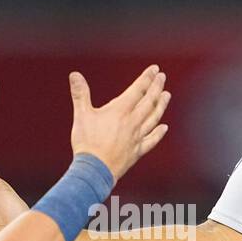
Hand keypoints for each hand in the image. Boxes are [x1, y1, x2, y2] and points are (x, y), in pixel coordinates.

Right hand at [69, 66, 170, 180]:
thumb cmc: (87, 143)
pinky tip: (164, 128)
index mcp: (120, 111)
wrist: (94, 170)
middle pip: (149, 102)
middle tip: (162, 78)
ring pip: (153, 118)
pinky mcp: (137, 152)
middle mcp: (132, 122)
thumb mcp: (81, 115)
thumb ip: (80, 94)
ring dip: (161, 106)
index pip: (137, 90)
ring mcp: (136, 137)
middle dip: (156, 88)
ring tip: (167, 96)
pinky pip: (151, 140)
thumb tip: (75, 74)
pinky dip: (158, 133)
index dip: (147, 78)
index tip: (155, 69)